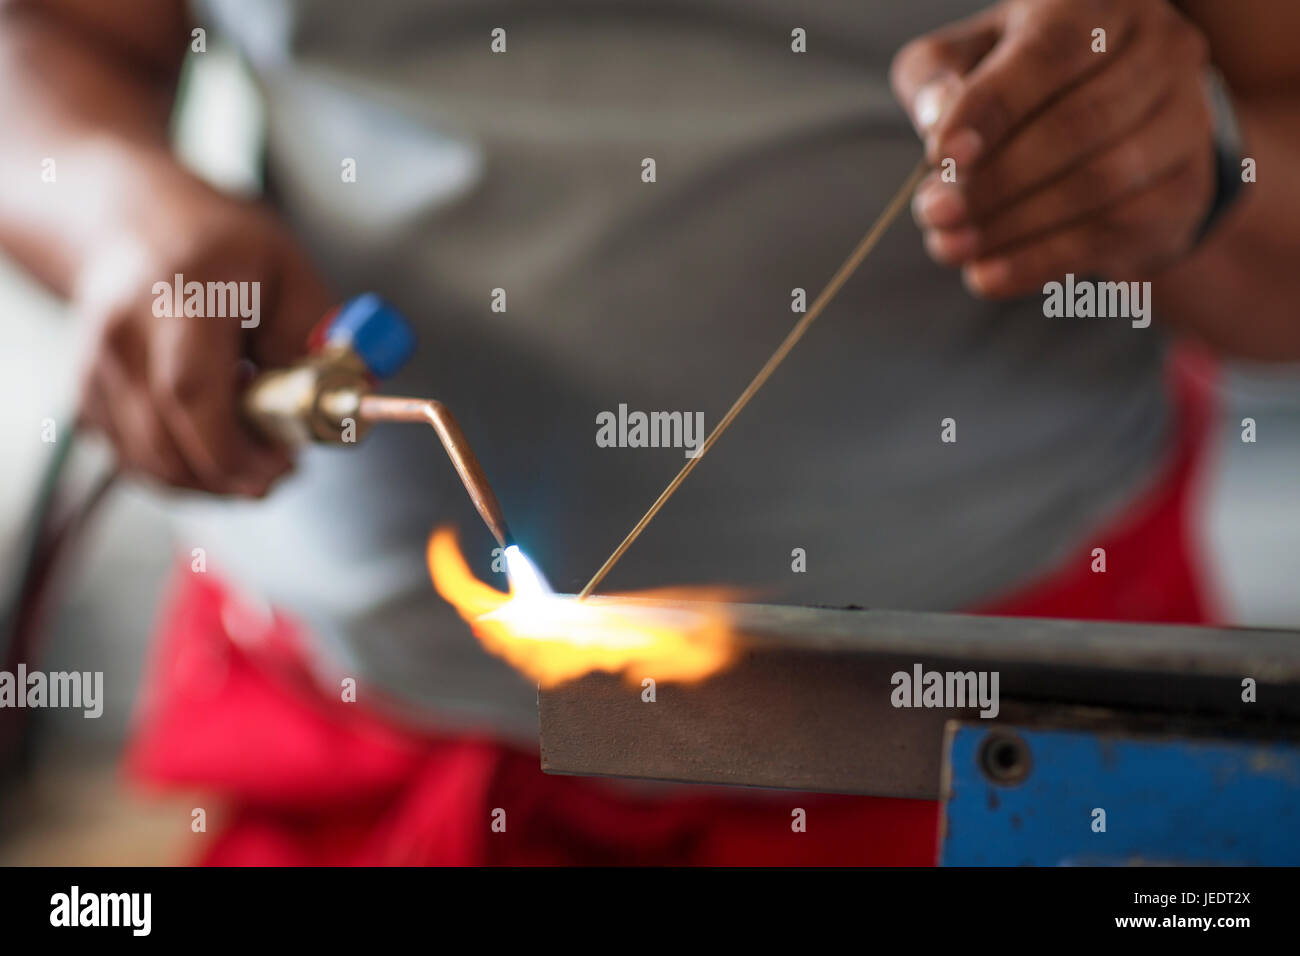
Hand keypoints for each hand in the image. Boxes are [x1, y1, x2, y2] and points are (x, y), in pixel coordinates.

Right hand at [74, 163, 333, 494]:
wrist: (134, 227)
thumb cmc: (222, 249)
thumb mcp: (288, 273)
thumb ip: (315, 338)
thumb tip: (343, 402)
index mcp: (179, 297)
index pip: (191, 393)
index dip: (237, 448)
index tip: (284, 463)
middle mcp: (122, 335)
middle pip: (165, 443)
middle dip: (232, 475)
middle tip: (282, 466)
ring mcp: (96, 370)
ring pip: (149, 464)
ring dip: (210, 480)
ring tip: (254, 451)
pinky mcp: (86, 397)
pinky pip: (135, 461)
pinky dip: (183, 471)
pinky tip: (215, 442)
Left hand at [891, 0, 1216, 297]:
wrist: (1108, 127)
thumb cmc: (1016, 83)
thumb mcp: (965, 62)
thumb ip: (937, 78)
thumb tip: (937, 118)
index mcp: (1098, 2)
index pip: (1050, 52)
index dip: (993, 106)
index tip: (942, 156)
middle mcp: (1160, 47)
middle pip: (1077, 124)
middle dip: (994, 180)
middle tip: (933, 215)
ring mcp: (1186, 117)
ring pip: (1100, 183)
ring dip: (1013, 227)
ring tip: (949, 248)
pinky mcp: (1186, 186)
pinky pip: (1114, 231)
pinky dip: (1041, 261)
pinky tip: (987, 276)